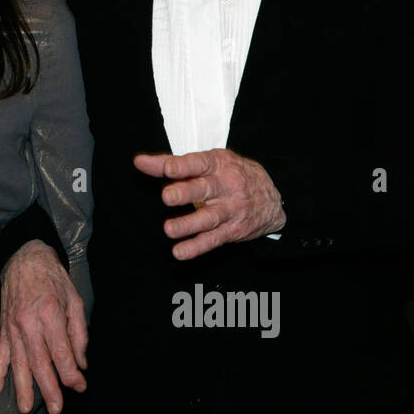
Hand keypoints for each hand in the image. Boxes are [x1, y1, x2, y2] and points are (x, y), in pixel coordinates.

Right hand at [0, 240, 87, 413]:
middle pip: (38, 362)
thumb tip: (81, 363)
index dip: (71, 373)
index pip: (61, 351)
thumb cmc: (53, 279)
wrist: (25, 259)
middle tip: (56, 409)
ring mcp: (13, 327)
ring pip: (18, 362)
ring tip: (25, 408)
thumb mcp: (75, 300)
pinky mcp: (4, 329)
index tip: (80, 386)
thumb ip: (79, 333)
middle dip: (48, 388)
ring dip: (22, 387)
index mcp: (50, 314)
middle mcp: (29, 322)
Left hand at [134, 149, 285, 259]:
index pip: (199, 163)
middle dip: (186, 193)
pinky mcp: (232, 230)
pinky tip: (180, 252)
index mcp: (218, 164)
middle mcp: (226, 186)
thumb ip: (171, 163)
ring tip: (169, 229)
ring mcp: (231, 209)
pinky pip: (213, 240)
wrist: (274, 198)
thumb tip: (139, 162)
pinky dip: (196, 247)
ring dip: (188, 224)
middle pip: (205, 189)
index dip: (183, 166)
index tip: (168, 169)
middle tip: (167, 196)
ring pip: (209, 217)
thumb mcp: (208, 162)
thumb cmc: (231, 174)